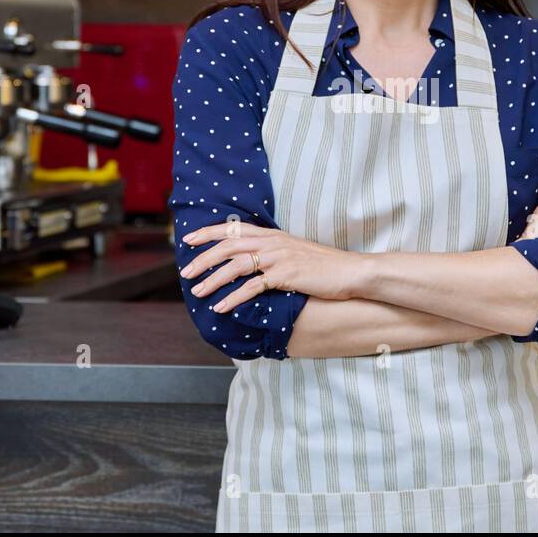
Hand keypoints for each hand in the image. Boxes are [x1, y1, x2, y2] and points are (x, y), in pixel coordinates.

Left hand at [179, 221, 362, 313]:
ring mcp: (279, 258)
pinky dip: (233, 298)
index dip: (209, 232)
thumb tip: (254, 262)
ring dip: (213, 280)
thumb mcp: (296, 253)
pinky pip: (252, 287)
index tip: (188, 239)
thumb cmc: (325, 266)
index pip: (234, 228)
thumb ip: (274, 253)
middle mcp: (273, 243)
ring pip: (236, 265)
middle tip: (185, 272)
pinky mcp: (286, 276)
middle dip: (203, 259)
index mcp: (273, 235)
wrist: (351, 271)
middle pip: (229, 245)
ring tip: (198, 292)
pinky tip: (221, 307)